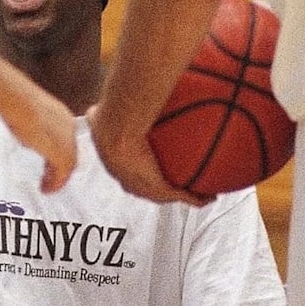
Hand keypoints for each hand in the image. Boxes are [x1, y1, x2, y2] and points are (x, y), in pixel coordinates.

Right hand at [4, 89, 77, 192]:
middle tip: (48, 176)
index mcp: (62, 117)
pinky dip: (56, 184)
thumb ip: (30, 123)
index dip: (58, 152)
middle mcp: (69, 129)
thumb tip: (23, 130)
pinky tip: (46, 188)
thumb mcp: (26, 112)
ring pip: (69, 166)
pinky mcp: (61, 154)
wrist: (18, 101)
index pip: (67, 139)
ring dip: (58, 178)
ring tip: (47, 186)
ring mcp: (67, 141)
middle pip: (71, 154)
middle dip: (60, 167)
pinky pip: (63, 175)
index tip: (49, 161)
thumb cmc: (17, 101)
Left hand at [86, 104, 207, 205]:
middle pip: (145, 188)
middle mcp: (129, 180)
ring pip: (166, 194)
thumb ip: (99, 116)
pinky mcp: (160, 190)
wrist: (117, 133)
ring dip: (182, 194)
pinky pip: (182, 196)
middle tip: (176, 182)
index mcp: (116, 165)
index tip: (148, 169)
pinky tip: (209, 197)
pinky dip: (196, 198)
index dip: (138, 173)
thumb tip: (95, 107)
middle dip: (158, 186)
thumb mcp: (101, 119)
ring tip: (199, 193)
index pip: (128, 174)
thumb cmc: (108, 122)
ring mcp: (145, 188)